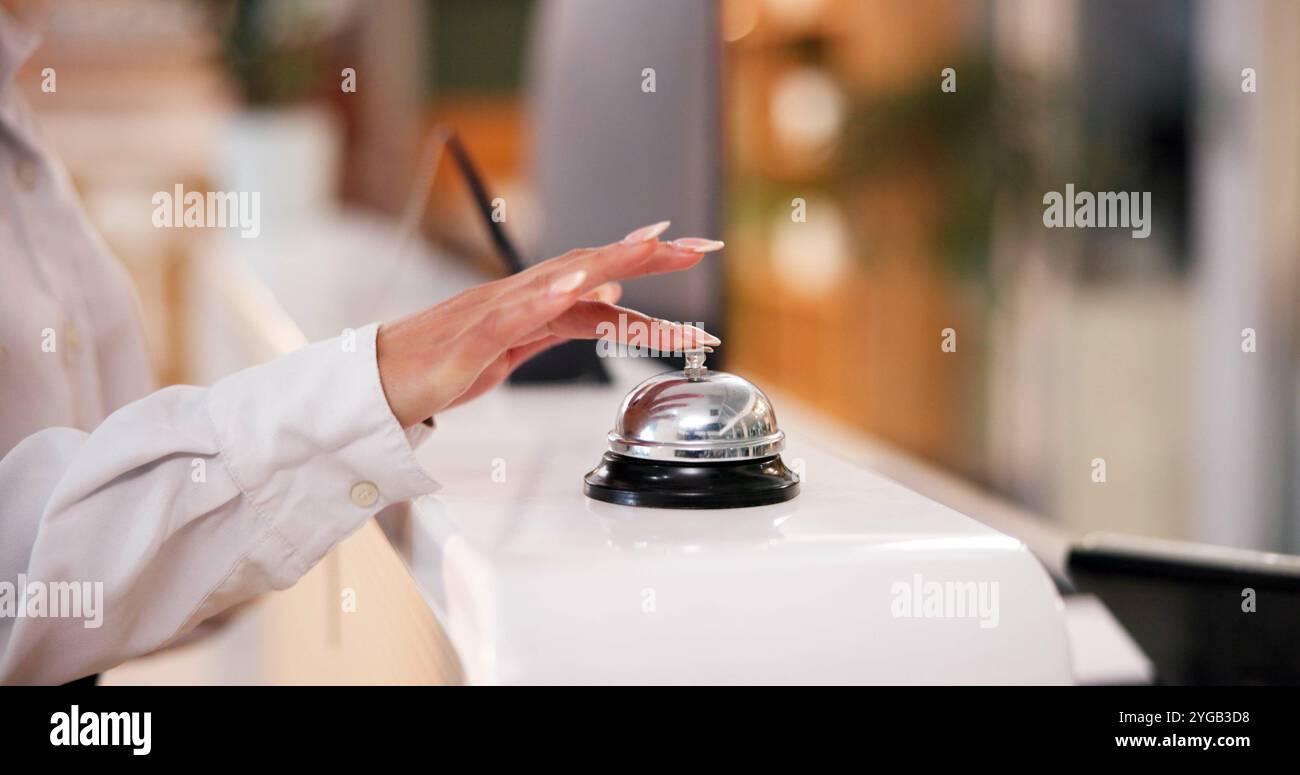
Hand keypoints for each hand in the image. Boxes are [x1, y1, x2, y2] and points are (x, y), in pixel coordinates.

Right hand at [376, 221, 724, 427]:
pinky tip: (578, 288)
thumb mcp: (516, 344)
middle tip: (700, 246)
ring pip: (561, 283)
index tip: (691, 249)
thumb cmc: (440, 365)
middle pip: (591, 268)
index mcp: (532, 302)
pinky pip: (513, 317)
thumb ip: (561, 321)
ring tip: (654, 251)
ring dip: (610, 265)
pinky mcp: (471, 339)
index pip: (600, 275)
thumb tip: (608, 301)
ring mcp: (493, 312)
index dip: (645, 260)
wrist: (377, 383)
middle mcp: (518, 297)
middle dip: (647, 256)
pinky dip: (548, 299)